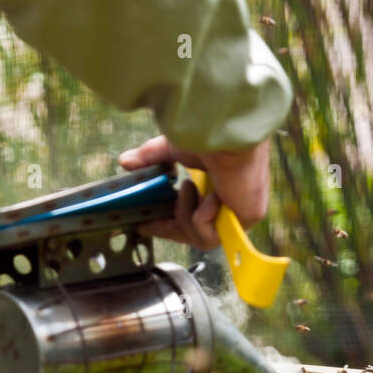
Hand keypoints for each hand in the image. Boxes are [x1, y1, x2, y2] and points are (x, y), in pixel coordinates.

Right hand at [118, 135, 270, 249]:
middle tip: (148, 223)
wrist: (224, 134)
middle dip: (169, 229)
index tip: (144, 225)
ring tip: (189, 188)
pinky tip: (211, 196)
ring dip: (186, 214)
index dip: (166, 224)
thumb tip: (124, 161)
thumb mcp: (171, 150)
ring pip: (200, 237)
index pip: (191, 216)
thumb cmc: (206, 135)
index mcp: (218, 186)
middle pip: (194, 234)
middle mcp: (231, 202)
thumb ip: (150, 158)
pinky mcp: (248, 218)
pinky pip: (211, 235)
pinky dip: (202, 217)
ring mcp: (240, 212)